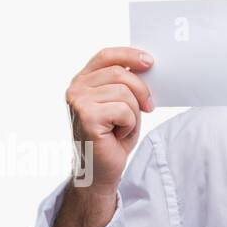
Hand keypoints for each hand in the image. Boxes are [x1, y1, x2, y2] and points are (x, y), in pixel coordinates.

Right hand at [64, 46, 155, 194]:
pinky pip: (124, 110)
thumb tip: (146, 67)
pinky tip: (117, 135)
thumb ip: (127, 85)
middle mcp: (76, 88)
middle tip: (148, 107)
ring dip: (133, 114)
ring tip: (122, 127)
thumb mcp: (122, 105)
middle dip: (141, 91)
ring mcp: (78, 101)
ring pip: (124, 93)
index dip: (129, 55)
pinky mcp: (86, 116)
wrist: (101, 171)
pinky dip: (129, 125)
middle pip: (120, 73)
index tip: (150, 61)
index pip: (106, 56)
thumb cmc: (112, 139)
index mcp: (83, 81)